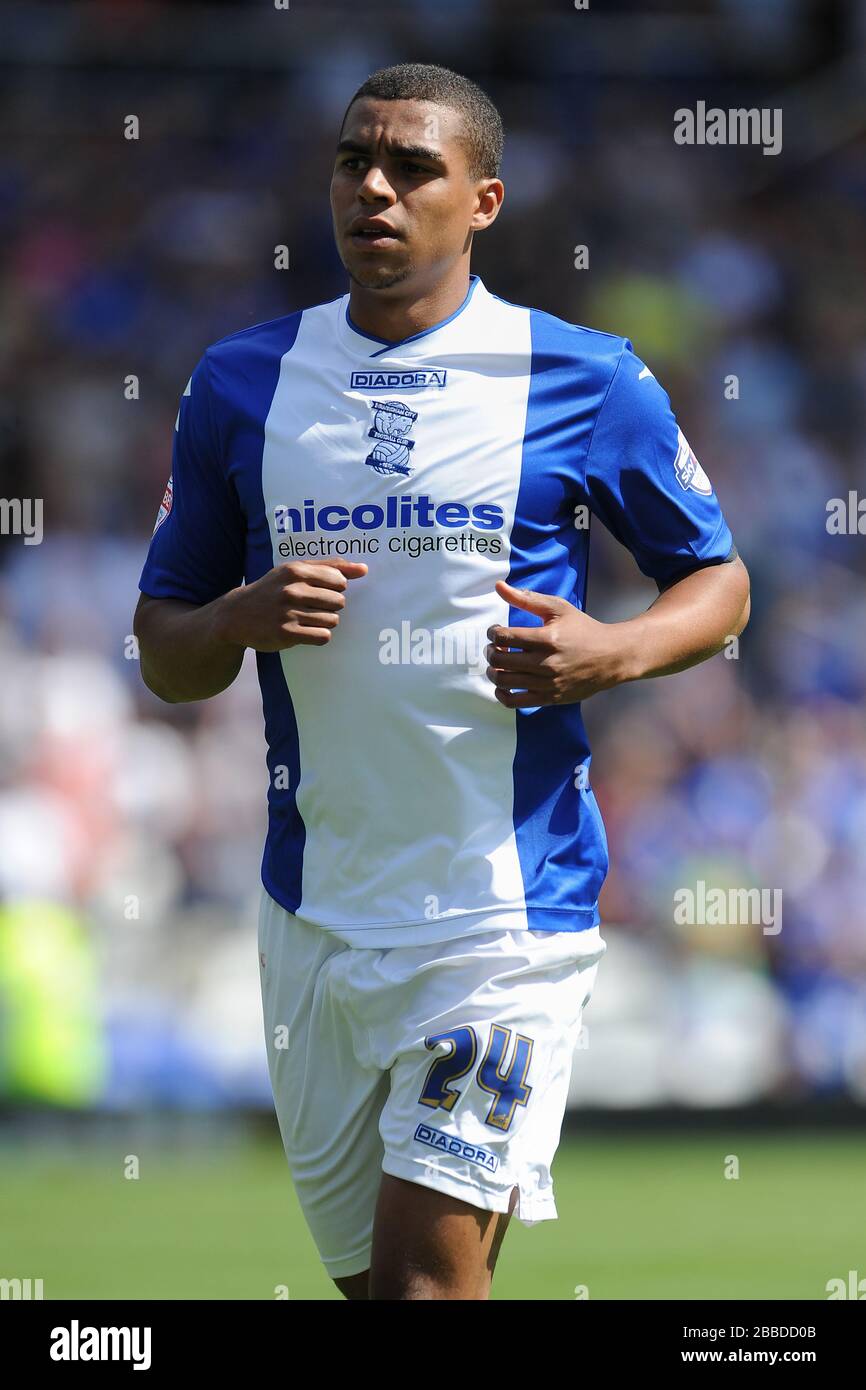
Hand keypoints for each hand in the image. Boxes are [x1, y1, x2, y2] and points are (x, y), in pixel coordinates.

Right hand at [214, 559, 367, 651]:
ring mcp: (289, 613)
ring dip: (324, 622)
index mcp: (295, 571)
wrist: (237, 615)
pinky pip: (323, 636)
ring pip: (333, 620)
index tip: (320, 591)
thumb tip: (364, 569)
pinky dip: (318, 636)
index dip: (335, 588)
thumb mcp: (295, 570)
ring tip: (306, 618)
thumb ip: (330, 566)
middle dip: (330, 606)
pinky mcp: (287, 634)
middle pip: (339, 601)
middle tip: (311, 607)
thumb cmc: (273, 589)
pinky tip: (305, 631)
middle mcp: (292, 590)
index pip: (339, 580)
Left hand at [485, 579, 630, 707]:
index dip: (493, 633)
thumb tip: (499, 586)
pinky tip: (503, 686)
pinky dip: (502, 695)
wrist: (611, 657)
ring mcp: (548, 683)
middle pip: (500, 660)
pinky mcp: (550, 698)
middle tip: (494, 647)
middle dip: (490, 651)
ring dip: (493, 671)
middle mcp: (546, 663)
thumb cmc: (584, 630)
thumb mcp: (558, 608)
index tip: (496, 631)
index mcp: (547, 638)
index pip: (504, 637)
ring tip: (498, 664)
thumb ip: (527, 598)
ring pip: (504, 682)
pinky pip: (515, 703)